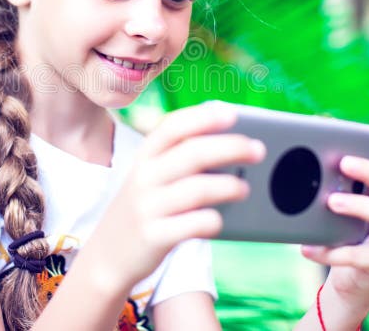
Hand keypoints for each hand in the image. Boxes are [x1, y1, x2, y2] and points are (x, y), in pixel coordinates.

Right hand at [81, 102, 265, 293]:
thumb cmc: (146, 209)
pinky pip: (193, 225)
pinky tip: (220, 220)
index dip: (203, 118)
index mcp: (144, 156)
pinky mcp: (154, 237)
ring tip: (246, 189)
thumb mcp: (151, 178)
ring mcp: (147, 207)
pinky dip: (212, 221)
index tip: (232, 114)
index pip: (173, 127)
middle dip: (231, 148)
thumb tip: (233, 146)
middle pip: (193, 154)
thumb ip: (180, 160)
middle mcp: (144, 177)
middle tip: (259, 150)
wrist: (109, 255)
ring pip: (197, 189)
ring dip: (229, 187)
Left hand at [300, 101, 368, 313]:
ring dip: (357, 206)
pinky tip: (306, 247)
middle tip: (344, 163)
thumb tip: (297, 154)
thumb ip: (325, 182)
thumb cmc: (340, 231)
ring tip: (331, 203)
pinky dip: (330, 251)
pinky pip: (359, 254)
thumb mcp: (333, 203)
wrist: (349, 280)